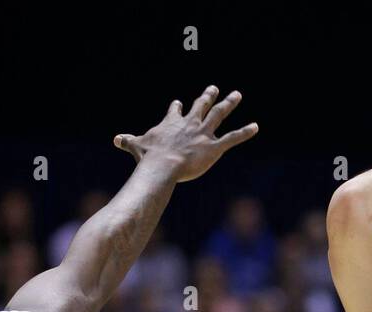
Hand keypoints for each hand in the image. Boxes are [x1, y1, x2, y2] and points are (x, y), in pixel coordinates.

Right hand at [114, 86, 257, 182]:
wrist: (162, 164)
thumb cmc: (149, 156)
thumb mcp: (137, 146)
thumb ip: (128, 141)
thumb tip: (115, 139)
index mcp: (172, 123)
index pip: (175, 111)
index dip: (177, 108)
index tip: (179, 103)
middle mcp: (190, 124)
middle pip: (201, 106)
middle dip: (207, 96)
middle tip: (213, 88)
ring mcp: (204, 134)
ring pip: (219, 114)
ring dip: (229, 103)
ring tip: (237, 95)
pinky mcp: (214, 147)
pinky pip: (232, 138)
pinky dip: (245, 132)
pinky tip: (255, 127)